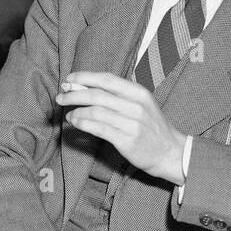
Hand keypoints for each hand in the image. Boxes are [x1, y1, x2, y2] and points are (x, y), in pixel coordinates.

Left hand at [56, 71, 187, 184]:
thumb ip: (114, 95)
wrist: (170, 152)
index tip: (68, 80)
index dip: (84, 77)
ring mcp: (132, 123)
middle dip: (74, 94)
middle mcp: (136, 106)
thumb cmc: (150, 127)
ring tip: (68, 114)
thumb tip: (81, 85)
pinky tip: (75, 122)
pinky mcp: (127, 140)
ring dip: (76, 111)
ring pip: (96, 111)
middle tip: (60, 97)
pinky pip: (98, 128)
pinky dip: (83, 123)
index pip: (107, 79)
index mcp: (139, 92)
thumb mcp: (139, 104)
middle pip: (97, 94)